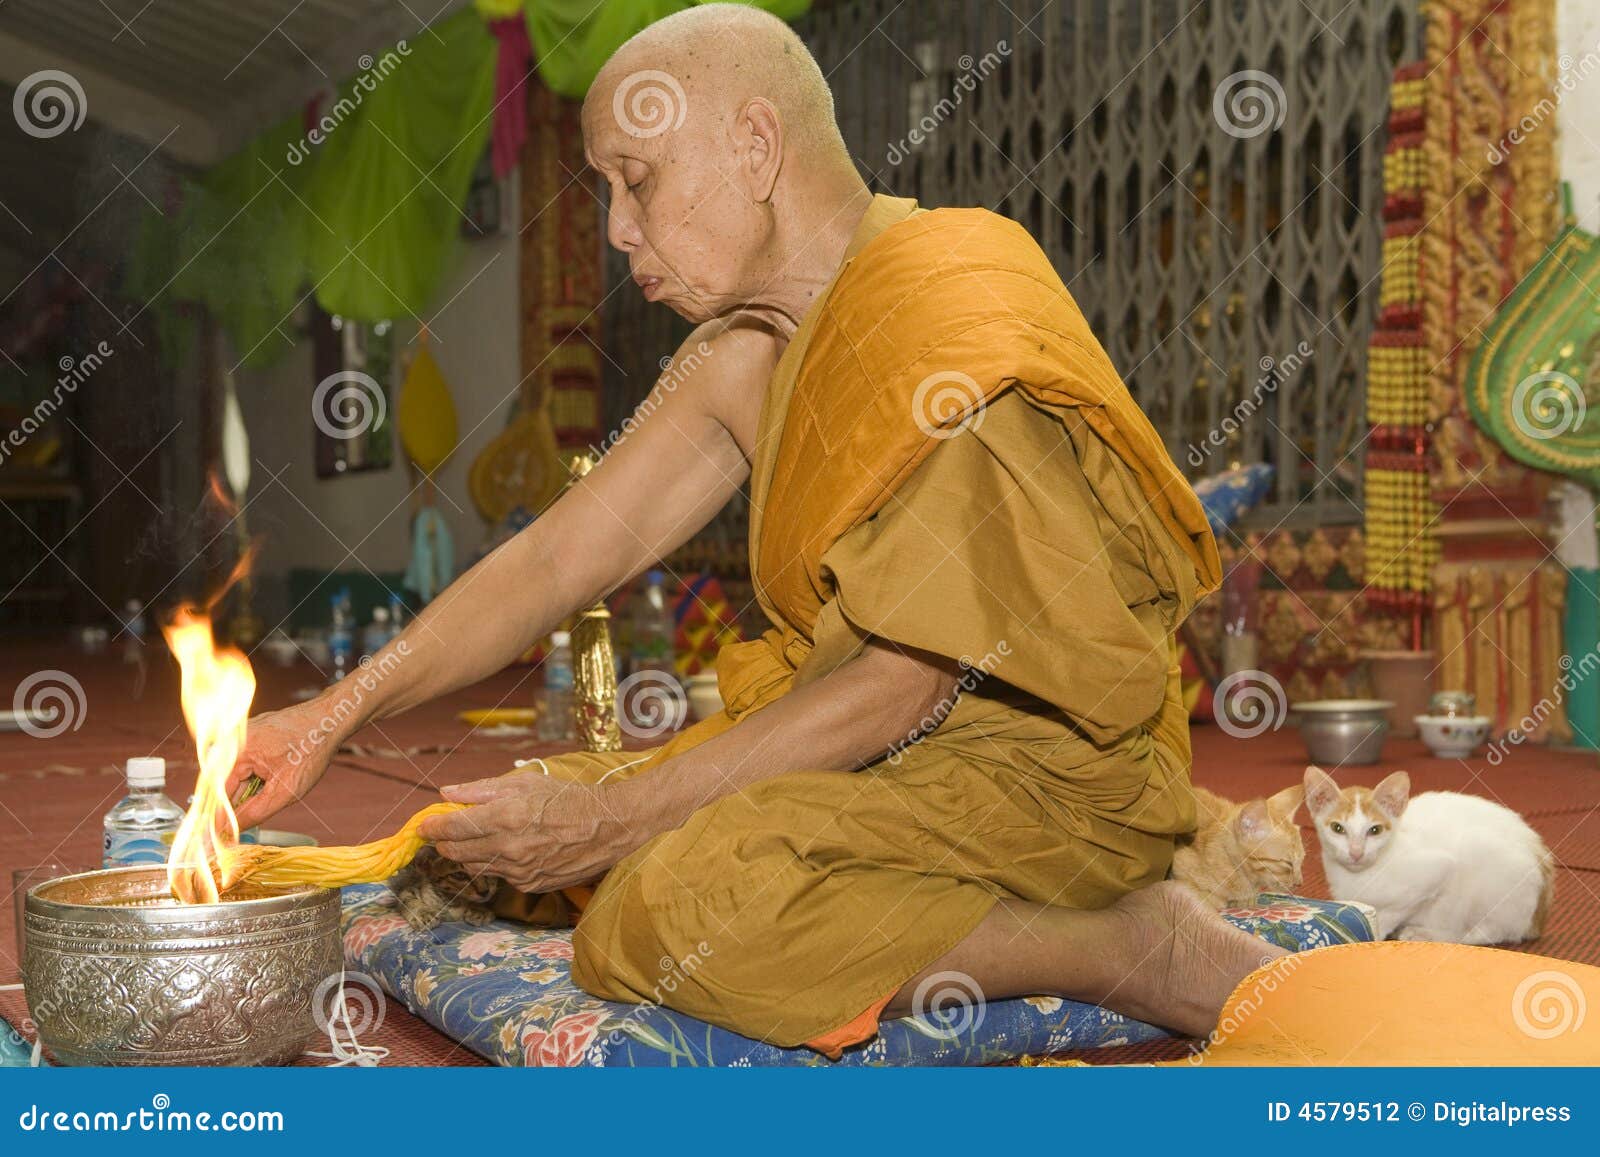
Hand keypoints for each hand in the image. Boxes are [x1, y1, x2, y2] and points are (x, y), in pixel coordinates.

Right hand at [226, 698, 348, 828]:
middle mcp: (231, 740)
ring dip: (250, 787)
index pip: (217, 794)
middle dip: (239, 801)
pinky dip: (256, 774)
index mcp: (235, 752)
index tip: (217, 839)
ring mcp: (241, 734)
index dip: (219, 818)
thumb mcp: (285, 790)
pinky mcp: (251, 733)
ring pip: (237, 773)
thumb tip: (230, 830)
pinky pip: (245, 760)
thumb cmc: (311, 749)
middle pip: (225, 783)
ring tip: (279, 781)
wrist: (330, 717)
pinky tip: (277, 772)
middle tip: (253, 815)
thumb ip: (255, 812)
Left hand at [418, 770, 638, 892]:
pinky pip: (500, 876)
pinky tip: (508, 849)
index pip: (454, 827)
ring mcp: (520, 871)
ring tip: (477, 838)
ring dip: (468, 853)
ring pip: (476, 867)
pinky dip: (496, 863)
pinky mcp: (531, 885)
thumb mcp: (526, 782)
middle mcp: (510, 848)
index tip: (423, 825)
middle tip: (442, 832)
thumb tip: (447, 792)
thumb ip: (483, 789)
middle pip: (458, 852)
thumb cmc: (568, 798)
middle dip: (445, 842)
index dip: (433, 826)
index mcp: (507, 816)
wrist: (609, 826)